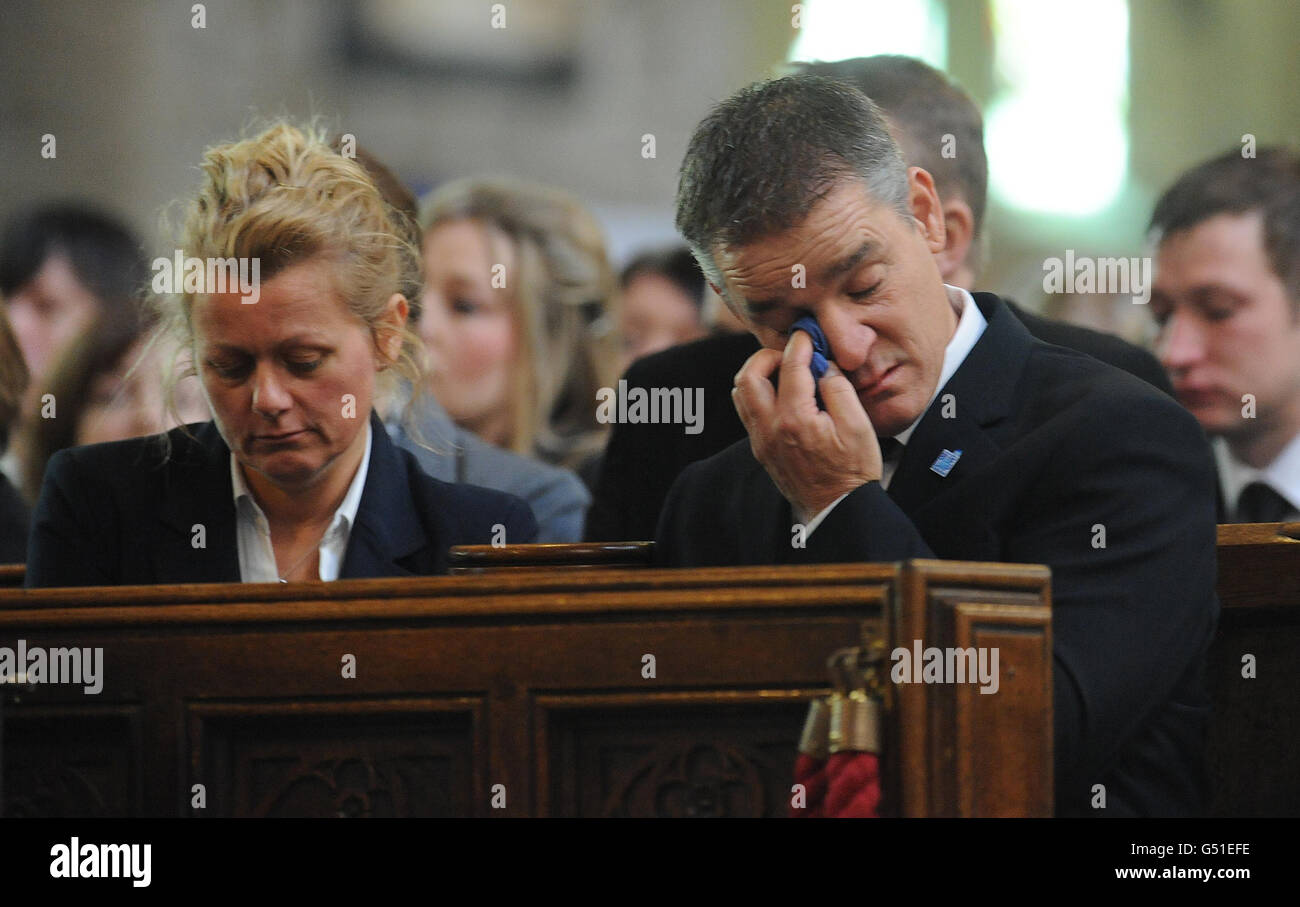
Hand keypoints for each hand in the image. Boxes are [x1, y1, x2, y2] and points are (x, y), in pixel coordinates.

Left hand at [731, 331, 883, 516]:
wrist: (837, 509)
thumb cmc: (853, 470)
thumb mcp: (858, 426)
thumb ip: (838, 389)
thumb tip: (823, 365)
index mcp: (795, 419)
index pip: (789, 367)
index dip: (800, 343)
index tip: (807, 333)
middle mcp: (770, 428)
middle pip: (748, 376)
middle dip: (767, 356)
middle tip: (791, 353)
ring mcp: (761, 440)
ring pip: (741, 394)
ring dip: (759, 374)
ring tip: (786, 372)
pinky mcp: (761, 449)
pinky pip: (748, 412)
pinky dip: (760, 393)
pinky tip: (784, 394)